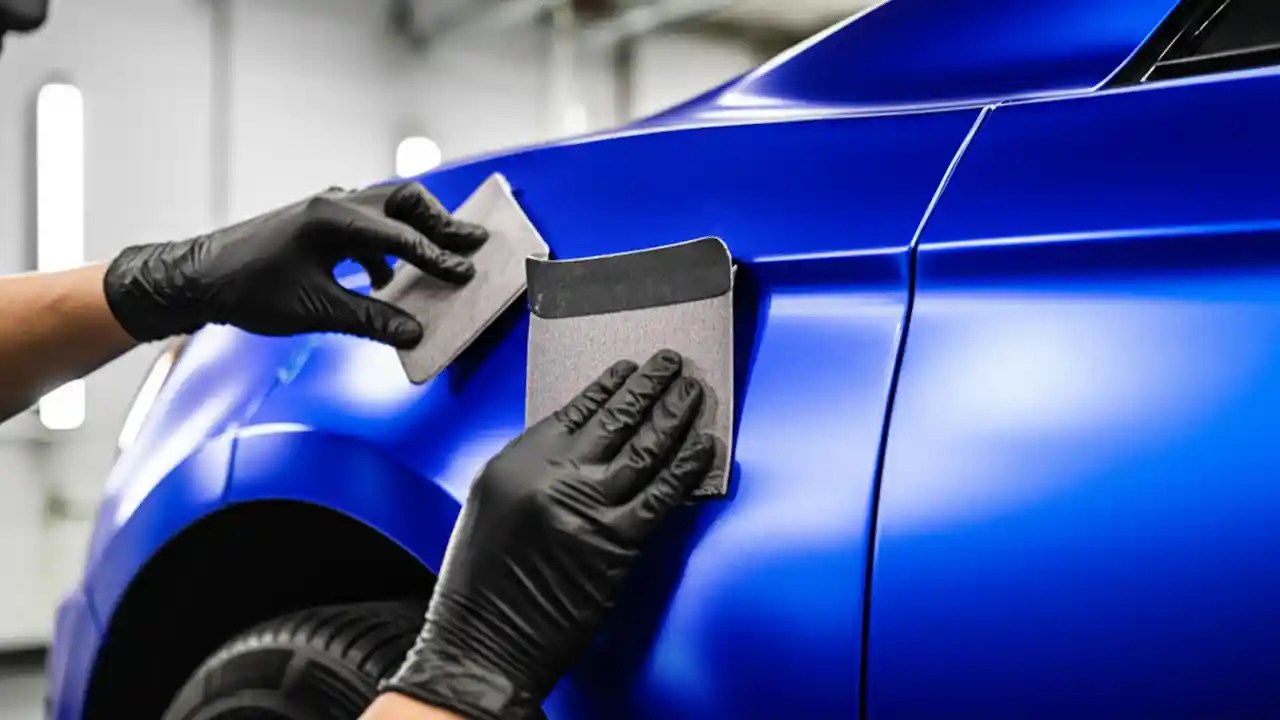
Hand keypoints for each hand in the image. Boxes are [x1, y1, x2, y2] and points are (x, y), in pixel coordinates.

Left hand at [104, 182, 487, 346]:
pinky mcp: (314, 222)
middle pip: (403, 200)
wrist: (196, 279)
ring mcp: (323, 208)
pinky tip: (385, 279)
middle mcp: (333, 204)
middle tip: (471, 243)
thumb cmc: (248, 290)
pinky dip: (386, 246)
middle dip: (440, 223)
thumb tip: (414, 332)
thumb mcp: (315, 311)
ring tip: (438, 259)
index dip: (439, 258)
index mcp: (335, 220)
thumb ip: (371, 319)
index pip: (403, 236)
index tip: (467, 272)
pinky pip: (365, 225)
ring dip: (415, 232)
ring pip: (385, 209)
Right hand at [382, 350, 718, 719]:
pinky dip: (686, 467)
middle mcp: (554, 477)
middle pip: (617, 419)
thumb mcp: (492, 503)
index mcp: (520, 461)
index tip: (631, 368)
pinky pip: (662, 495)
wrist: (483, 641)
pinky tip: (703, 446)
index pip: (576, 407)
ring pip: (646, 449)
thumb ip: (534, 466)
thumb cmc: (481, 581)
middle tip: (672, 363)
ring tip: (693, 392)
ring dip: (675, 415)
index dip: (610, 384)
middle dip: (651, 386)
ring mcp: (588, 509)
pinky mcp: (616, 545)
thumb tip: (583, 441)